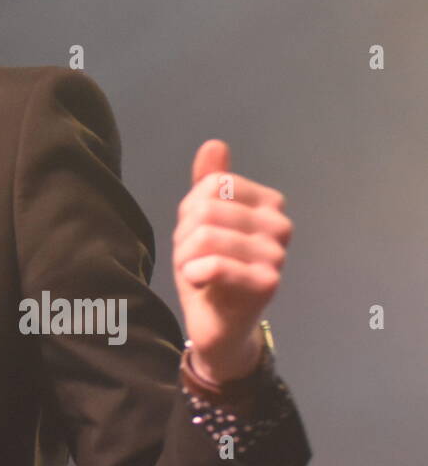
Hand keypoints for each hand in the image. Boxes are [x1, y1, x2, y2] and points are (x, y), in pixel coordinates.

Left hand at [172, 140, 291, 384]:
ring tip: (198, 271)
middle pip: (206, 209)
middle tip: (196, 258)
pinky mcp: (268, 283)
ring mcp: (277, 254)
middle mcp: (280, 224)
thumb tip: (215, 144)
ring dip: (186, 257)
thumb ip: (208, 183)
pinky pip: (216, 264)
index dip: (191, 210)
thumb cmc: (210, 266)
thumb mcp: (200, 221)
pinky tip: (200, 282)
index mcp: (268, 203)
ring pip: (205, 235)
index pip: (213, 184)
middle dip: (186, 236)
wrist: (216, 321)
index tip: (197, 234)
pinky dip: (195, 273)